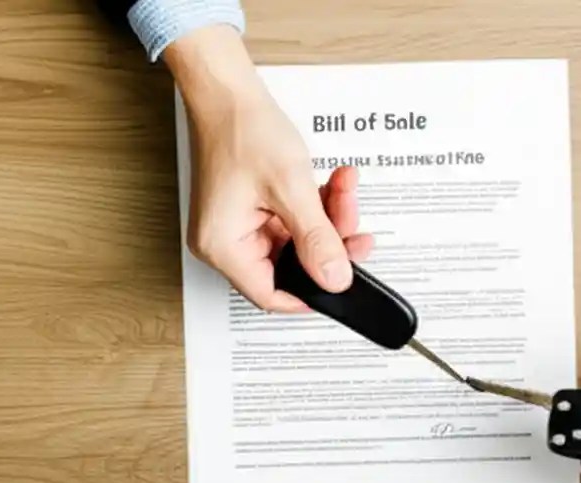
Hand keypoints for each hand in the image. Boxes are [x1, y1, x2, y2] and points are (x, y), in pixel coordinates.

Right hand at [165, 25, 370, 309]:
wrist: (229, 91)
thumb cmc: (242, 129)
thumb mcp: (291, 189)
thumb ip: (317, 239)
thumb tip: (336, 279)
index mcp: (223, 246)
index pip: (272, 294)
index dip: (312, 293)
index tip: (344, 280)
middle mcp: (227, 240)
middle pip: (292, 264)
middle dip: (330, 241)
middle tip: (357, 228)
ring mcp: (241, 224)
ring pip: (300, 240)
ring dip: (329, 217)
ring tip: (344, 190)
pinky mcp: (254, 208)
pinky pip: (295, 219)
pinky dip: (317, 204)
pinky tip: (333, 184)